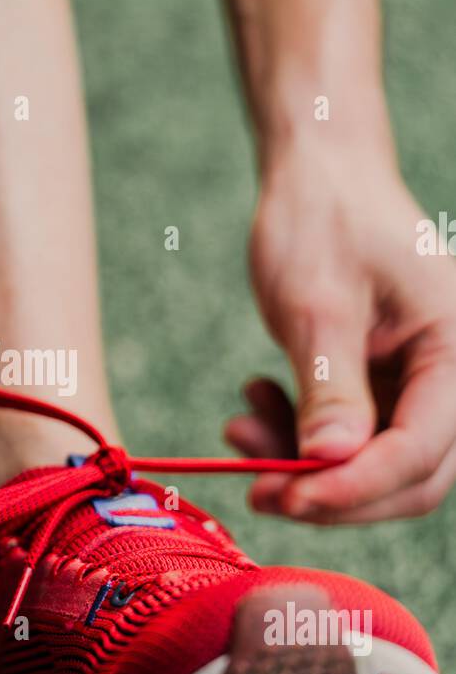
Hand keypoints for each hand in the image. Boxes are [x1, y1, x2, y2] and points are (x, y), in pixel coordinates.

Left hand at [225, 153, 455, 522]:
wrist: (317, 175)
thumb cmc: (323, 221)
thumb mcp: (318, 305)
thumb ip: (330, 388)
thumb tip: (328, 464)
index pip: (421, 449)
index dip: (355, 486)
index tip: (287, 498)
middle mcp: (449, 374)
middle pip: (409, 476)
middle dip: (331, 493)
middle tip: (257, 492)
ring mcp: (416, 383)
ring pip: (372, 464)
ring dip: (304, 468)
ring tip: (239, 431)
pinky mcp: (381, 387)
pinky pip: (346, 439)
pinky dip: (296, 439)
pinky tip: (253, 403)